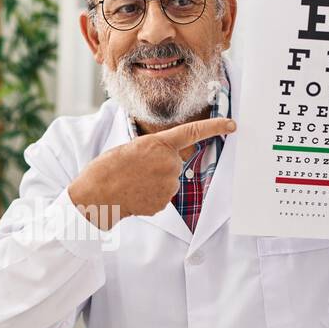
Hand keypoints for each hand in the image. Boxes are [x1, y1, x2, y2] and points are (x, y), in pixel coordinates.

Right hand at [67, 117, 236, 228]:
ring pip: (169, 180)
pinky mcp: (163, 202)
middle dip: (160, 165)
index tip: (232, 125)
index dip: (215, 127)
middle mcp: (168, 163)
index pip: (194, 132)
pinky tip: (135, 194)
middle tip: (136, 169)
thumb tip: (168, 160)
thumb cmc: (108, 168)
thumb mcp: (133, 147)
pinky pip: (162, 196)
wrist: (96, 195)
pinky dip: (150, 195)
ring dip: (154, 181)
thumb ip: (155, 150)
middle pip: (174, 162)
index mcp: (159, 144)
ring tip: (132, 181)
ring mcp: (168, 185)